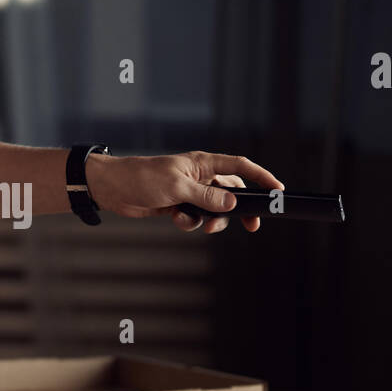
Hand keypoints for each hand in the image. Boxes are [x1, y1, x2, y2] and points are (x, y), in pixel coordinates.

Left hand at [87, 150, 284, 233]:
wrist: (113, 188)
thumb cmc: (142, 177)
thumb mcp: (177, 187)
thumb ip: (206, 197)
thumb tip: (233, 204)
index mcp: (203, 163)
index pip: (240, 167)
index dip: (261, 177)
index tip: (278, 190)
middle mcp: (200, 176)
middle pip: (232, 193)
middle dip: (241, 210)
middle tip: (252, 226)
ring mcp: (190, 192)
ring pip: (214, 209)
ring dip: (212, 221)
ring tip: (204, 227)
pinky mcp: (178, 205)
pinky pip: (195, 218)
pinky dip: (189, 223)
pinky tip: (176, 220)